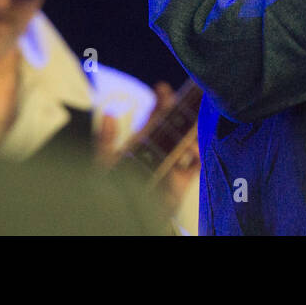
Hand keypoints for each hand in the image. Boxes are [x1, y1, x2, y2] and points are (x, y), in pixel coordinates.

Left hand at [98, 82, 199, 211]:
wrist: (127, 216)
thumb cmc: (111, 190)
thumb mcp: (105, 162)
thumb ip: (106, 140)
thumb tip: (109, 114)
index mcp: (143, 141)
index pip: (156, 115)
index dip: (162, 100)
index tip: (163, 88)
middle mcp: (160, 150)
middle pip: (176, 124)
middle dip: (183, 111)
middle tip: (190, 98)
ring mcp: (172, 164)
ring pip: (189, 142)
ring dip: (193, 134)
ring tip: (192, 132)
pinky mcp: (181, 182)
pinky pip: (196, 166)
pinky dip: (199, 157)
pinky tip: (195, 152)